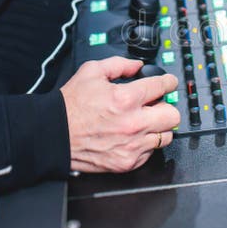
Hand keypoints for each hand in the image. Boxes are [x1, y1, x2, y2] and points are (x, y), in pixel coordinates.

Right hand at [61, 57, 179, 172]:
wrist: (54, 135)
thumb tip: (137, 66)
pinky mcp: (127, 162)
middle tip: (157, 105)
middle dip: (166, 106)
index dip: (168, 82)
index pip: (163, 87)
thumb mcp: (92, 72)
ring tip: (145, 122)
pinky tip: (133, 137)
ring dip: (158, 127)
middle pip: (173, 115)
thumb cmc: (70, 106)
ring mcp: (132, 145)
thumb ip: (119, 65)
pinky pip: (151, 153)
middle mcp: (133, 123)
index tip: (169, 83)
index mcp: (126, 99)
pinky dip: (146, 144)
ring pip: (166, 136)